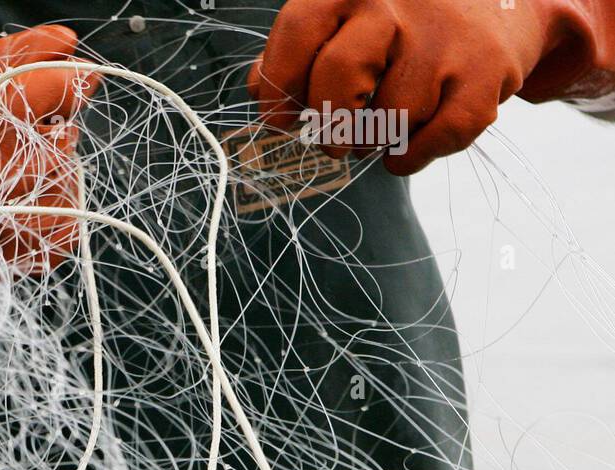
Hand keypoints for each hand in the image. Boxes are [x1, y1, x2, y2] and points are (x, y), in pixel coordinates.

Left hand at [248, 0, 614, 175]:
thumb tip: (261, 89)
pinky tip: (410, 142)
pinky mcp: (483, 74)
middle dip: (328, 124)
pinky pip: (430, 141)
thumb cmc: (406, 20)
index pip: (298, 33)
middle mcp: (397, 1)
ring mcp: (443, 37)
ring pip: (387, 120)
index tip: (279, 119)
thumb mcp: (350, 15)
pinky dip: (411, 157)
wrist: (505, 1)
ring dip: (377, 140)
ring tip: (387, 121)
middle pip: (337, 80)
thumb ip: (300, 49)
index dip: (279, 86)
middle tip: (335, 138)